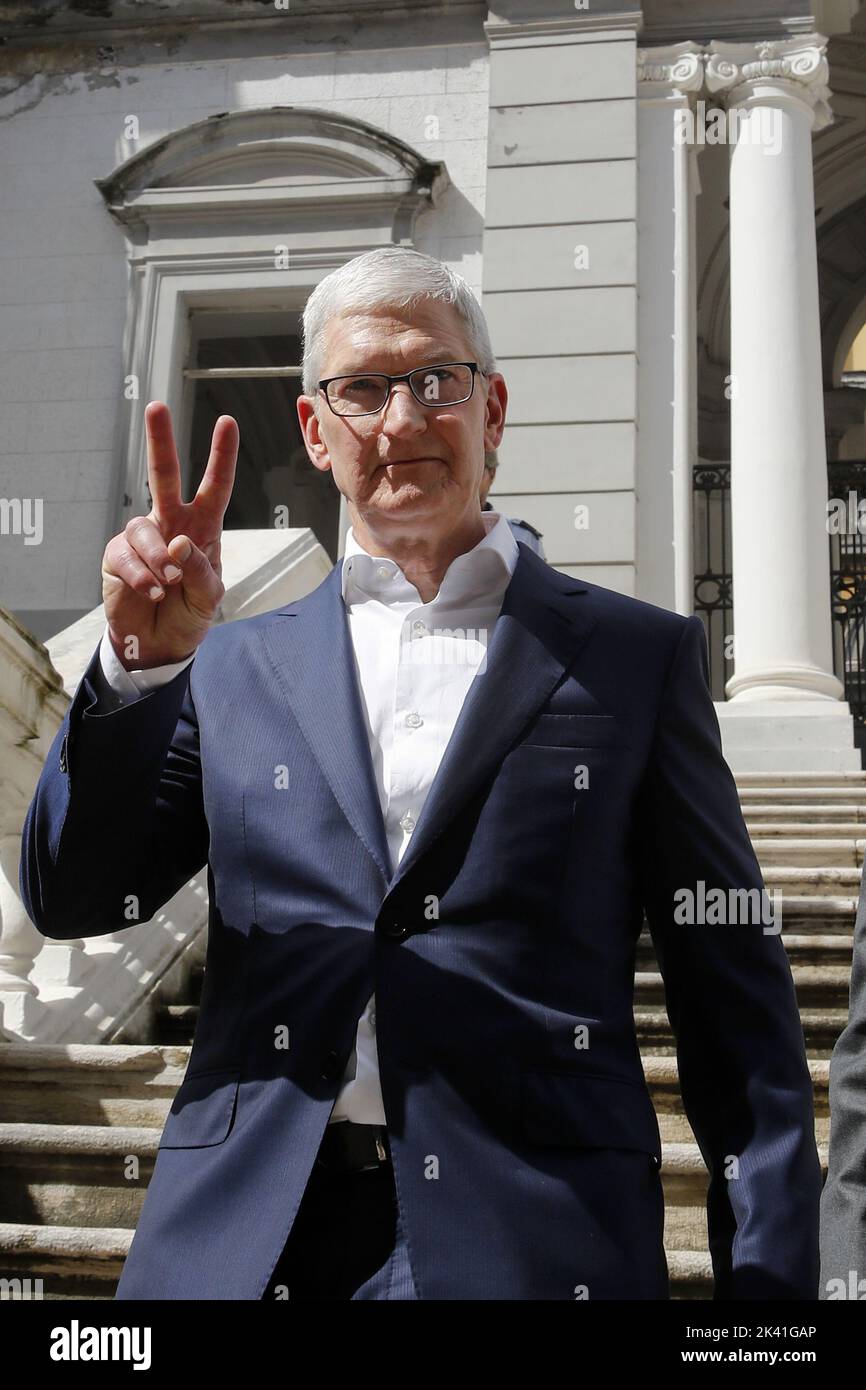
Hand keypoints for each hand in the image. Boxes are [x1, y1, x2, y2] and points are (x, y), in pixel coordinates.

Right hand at [101, 402, 238, 670]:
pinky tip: (151, 590)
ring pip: (144, 529)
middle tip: (156, 407)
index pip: (215, 487)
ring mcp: (142, 537)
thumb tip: (179, 544)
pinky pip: (125, 555)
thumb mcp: (209, 597)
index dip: (221, 456)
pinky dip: (140, 575)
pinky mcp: (118, 555)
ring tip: (167, 584)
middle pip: (164, 476)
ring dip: (158, 559)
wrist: (159, 643)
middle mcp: (170, 524)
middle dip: (160, 441)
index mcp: (202, 528)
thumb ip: (201, 570)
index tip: (227, 423)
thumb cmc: (190, 613)